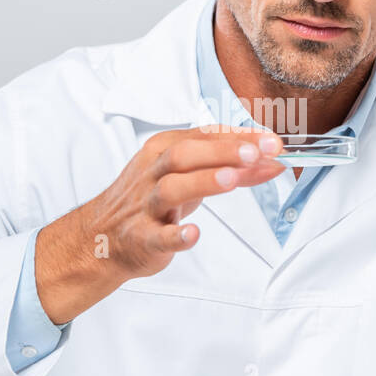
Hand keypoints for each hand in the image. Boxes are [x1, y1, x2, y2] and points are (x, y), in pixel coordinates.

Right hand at [34, 127, 283, 322]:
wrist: (101, 238)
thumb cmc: (152, 200)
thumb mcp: (189, 177)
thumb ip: (233, 169)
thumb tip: (274, 161)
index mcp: (164, 150)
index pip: (204, 136)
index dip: (240, 137)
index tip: (273, 142)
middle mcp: (153, 173)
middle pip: (186, 154)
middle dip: (223, 151)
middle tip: (257, 153)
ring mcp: (145, 206)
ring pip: (171, 188)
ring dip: (203, 182)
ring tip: (233, 180)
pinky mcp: (141, 238)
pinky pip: (157, 236)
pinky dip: (176, 236)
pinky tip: (194, 234)